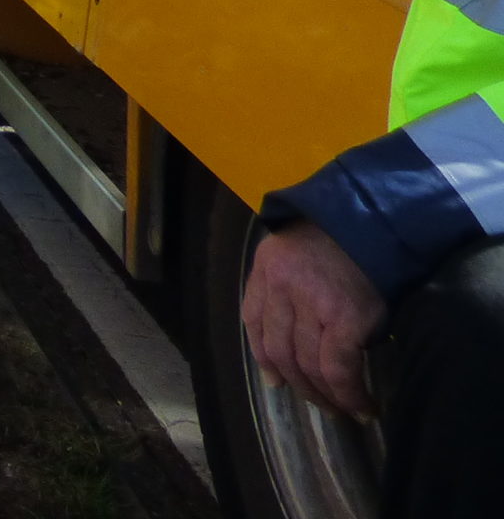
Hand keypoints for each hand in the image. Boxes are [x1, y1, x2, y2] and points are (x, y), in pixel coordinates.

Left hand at [242, 220, 385, 418]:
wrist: (377, 221)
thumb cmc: (337, 238)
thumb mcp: (292, 252)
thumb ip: (282, 290)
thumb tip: (284, 351)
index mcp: (266, 270)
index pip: (253, 321)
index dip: (265, 358)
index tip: (279, 382)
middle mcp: (282, 288)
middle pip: (280, 350)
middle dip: (298, 384)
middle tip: (318, 402)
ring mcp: (312, 305)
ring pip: (308, 364)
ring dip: (325, 395)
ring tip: (342, 409)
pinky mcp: (345, 320)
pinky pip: (339, 368)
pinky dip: (349, 393)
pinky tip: (361, 405)